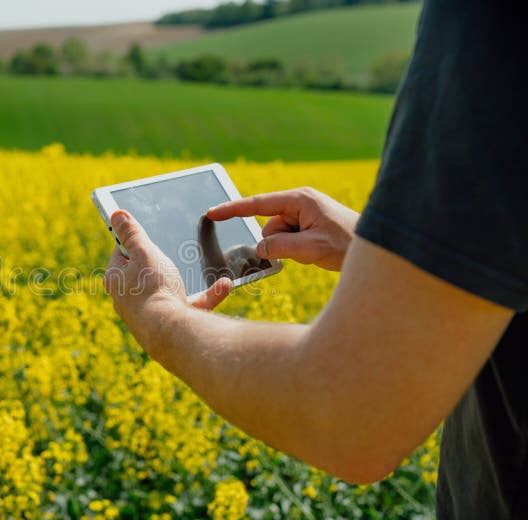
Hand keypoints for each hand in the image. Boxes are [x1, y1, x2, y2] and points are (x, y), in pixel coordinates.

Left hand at [104, 210, 231, 352]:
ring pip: (170, 290)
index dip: (135, 241)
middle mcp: (128, 299)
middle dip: (162, 261)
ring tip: (203, 267)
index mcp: (116, 280)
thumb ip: (132, 233)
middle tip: (175, 250)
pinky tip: (224, 285)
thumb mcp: (143, 252)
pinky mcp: (170, 325)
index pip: (121, 253)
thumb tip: (116, 214)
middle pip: (145, 272)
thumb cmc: (153, 289)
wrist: (170, 332)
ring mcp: (149, 313)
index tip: (148, 235)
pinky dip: (207, 296)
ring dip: (189, 279)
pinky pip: (190, 306)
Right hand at [208, 187, 358, 270]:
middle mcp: (300, 203)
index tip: (212, 212)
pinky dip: (297, 250)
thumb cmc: (347, 244)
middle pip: (270, 227)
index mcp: (299, 200)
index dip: (232, 209)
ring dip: (291, 249)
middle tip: (306, 250)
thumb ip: (279, 247)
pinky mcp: (309, 225)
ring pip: (279, 237)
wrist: (376, 248)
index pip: (257, 204)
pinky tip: (317, 252)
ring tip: (316, 252)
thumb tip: (260, 248)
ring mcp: (305, 214)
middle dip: (280, 243)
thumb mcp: (310, 248)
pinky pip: (290, 241)